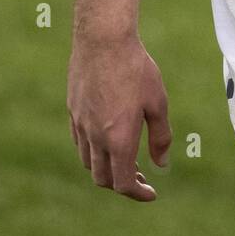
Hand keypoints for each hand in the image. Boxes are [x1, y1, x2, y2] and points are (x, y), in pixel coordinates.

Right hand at [67, 35, 171, 199]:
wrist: (103, 40)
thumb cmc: (136, 69)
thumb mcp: (157, 102)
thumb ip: (160, 137)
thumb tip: (161, 165)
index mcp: (118, 139)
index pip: (123, 183)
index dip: (138, 194)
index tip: (151, 193)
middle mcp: (95, 138)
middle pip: (103, 178)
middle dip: (122, 184)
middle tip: (142, 177)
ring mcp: (80, 125)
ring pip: (88, 163)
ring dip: (106, 169)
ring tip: (126, 159)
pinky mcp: (73, 112)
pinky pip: (80, 143)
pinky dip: (93, 152)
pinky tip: (108, 139)